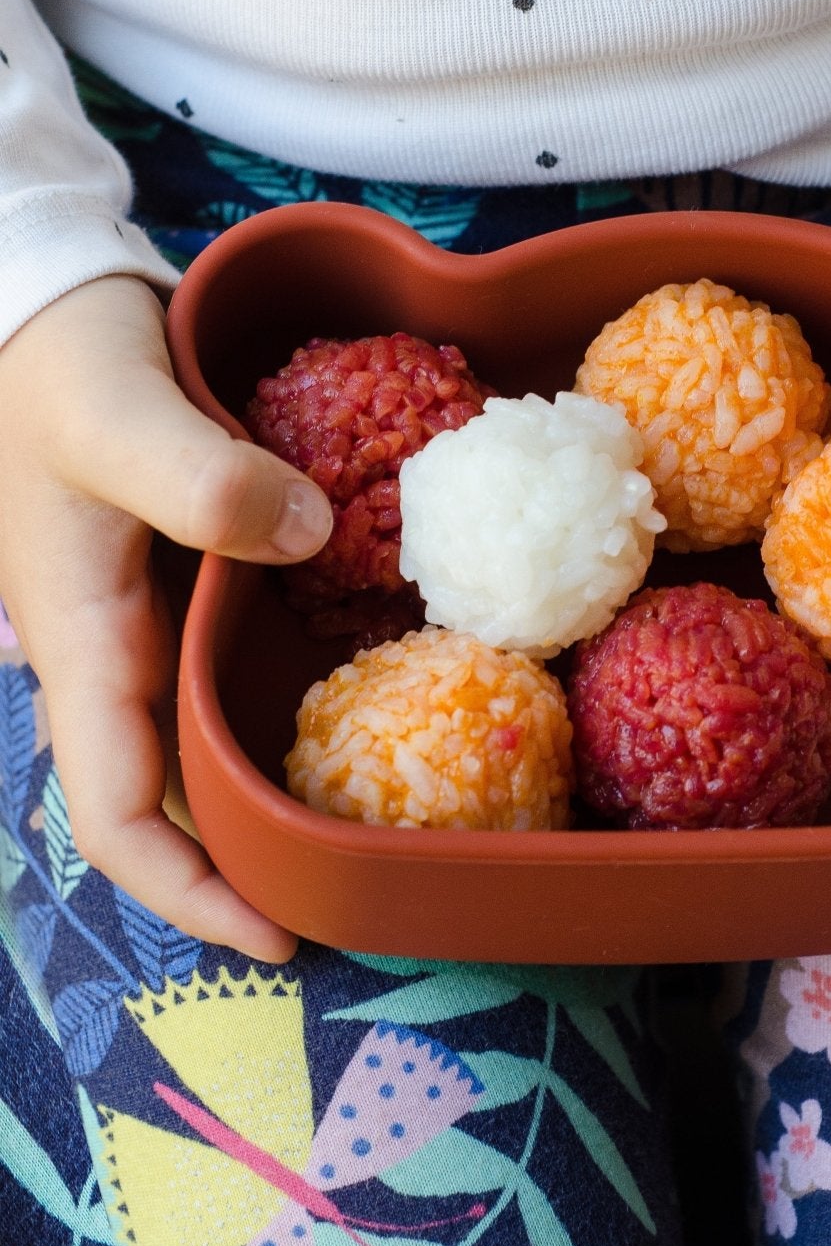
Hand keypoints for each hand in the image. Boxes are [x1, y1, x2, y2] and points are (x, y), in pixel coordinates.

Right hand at [0, 276, 332, 957]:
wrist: (34, 309)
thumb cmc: (59, 367)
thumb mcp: (121, 415)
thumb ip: (204, 482)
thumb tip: (308, 540)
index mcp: (84, 646)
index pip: (117, 816)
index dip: (192, 892)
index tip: (282, 936)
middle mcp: (110, 658)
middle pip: (168, 804)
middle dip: (248, 863)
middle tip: (365, 887)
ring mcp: (139, 626)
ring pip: (196, 746)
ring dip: (266, 792)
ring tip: (379, 815)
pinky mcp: (173, 583)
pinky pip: (221, 673)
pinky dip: (274, 705)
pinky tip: (362, 696)